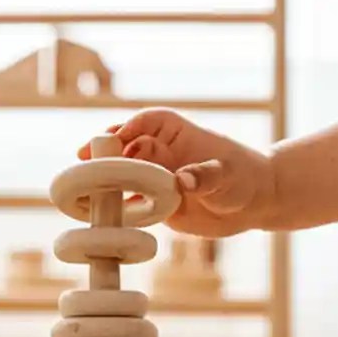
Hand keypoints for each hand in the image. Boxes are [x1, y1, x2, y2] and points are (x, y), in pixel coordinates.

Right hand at [77, 108, 275, 236]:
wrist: (255, 203)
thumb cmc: (245, 177)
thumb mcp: (228, 175)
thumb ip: (204, 175)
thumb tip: (182, 180)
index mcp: (178, 134)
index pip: (147, 122)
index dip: (130, 126)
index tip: (118, 137)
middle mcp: (162, 153)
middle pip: (126, 147)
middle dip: (106, 151)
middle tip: (85, 158)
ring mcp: (156, 178)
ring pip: (123, 174)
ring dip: (104, 179)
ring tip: (82, 188)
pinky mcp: (156, 203)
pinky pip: (130, 203)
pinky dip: (115, 206)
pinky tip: (100, 214)